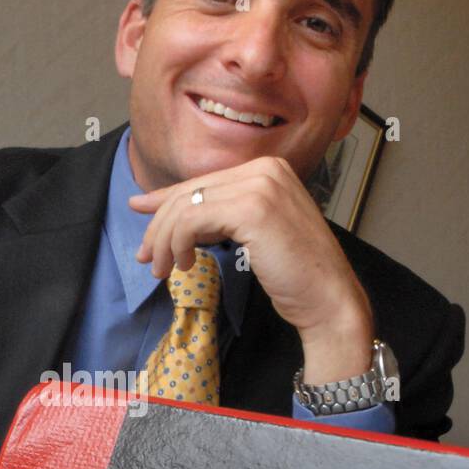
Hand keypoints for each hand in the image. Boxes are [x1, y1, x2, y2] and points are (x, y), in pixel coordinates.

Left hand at [130, 156, 374, 384]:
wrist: (328, 299)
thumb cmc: (295, 274)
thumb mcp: (253, 234)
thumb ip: (220, 216)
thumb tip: (170, 213)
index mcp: (269, 169)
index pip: (203, 182)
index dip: (165, 199)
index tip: (140, 212)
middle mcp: (266, 169)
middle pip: (191, 191)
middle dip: (159, 226)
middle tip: (146, 258)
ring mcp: (261, 185)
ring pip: (186, 206)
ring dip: (164, 241)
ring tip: (162, 270)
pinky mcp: (252, 209)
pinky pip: (192, 220)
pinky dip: (178, 244)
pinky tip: (184, 266)